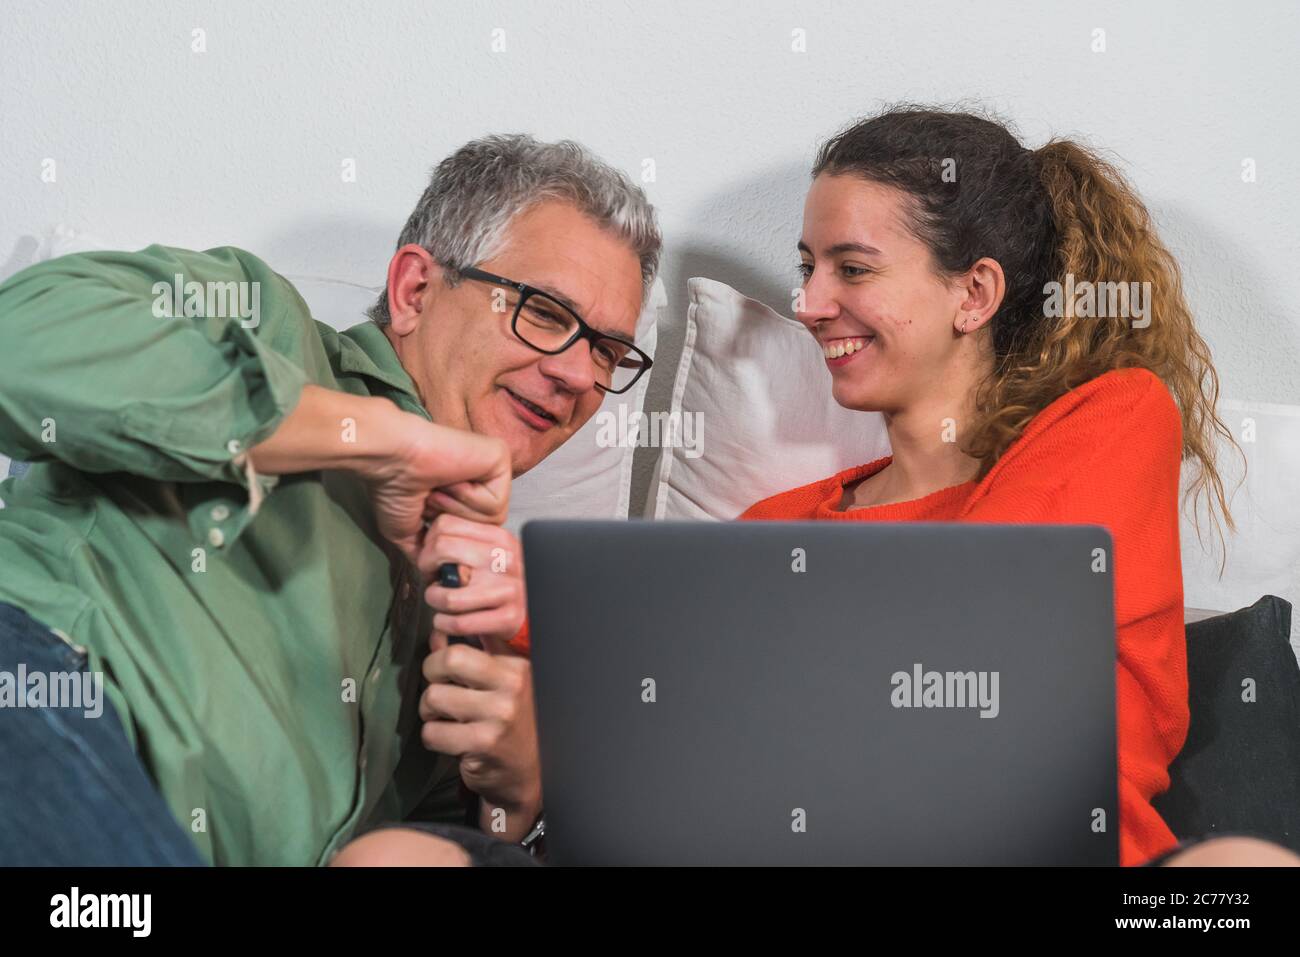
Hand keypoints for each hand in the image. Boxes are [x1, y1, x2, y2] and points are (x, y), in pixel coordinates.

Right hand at [249, 387, 511, 563]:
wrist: (392, 459)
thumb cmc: (394, 490)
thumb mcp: (410, 532)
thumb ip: (428, 554)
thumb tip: (436, 582)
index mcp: (468, 492)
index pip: (476, 533)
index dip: (453, 535)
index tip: (429, 515)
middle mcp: (485, 479)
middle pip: (488, 529)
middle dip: (456, 524)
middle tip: (433, 500)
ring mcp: (495, 468)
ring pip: (493, 518)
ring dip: (458, 510)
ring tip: (440, 488)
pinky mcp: (500, 460)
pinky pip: (496, 502)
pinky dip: (467, 498)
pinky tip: (451, 480)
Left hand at [417, 515, 525, 644]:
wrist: (532, 610)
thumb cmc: (502, 582)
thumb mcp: (488, 551)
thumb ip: (460, 541)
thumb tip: (419, 538)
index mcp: (499, 538)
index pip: (446, 524)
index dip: (428, 542)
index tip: (431, 556)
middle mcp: (504, 560)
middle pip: (441, 549)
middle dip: (425, 566)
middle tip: (431, 576)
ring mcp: (507, 590)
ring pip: (447, 595)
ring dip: (434, 599)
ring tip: (439, 598)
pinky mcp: (507, 618)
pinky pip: (459, 623)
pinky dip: (443, 624)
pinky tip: (446, 620)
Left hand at [419, 632, 540, 839]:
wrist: (529, 775)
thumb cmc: (511, 725)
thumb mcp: (500, 685)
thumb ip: (472, 656)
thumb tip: (436, 634)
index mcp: (515, 668)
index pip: (461, 647)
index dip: (440, 660)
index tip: (442, 674)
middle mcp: (512, 688)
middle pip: (448, 661)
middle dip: (431, 676)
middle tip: (438, 692)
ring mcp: (499, 716)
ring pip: (434, 697)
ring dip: (429, 712)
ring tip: (444, 719)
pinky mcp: (483, 744)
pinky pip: (433, 732)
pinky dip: (433, 737)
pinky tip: (450, 741)